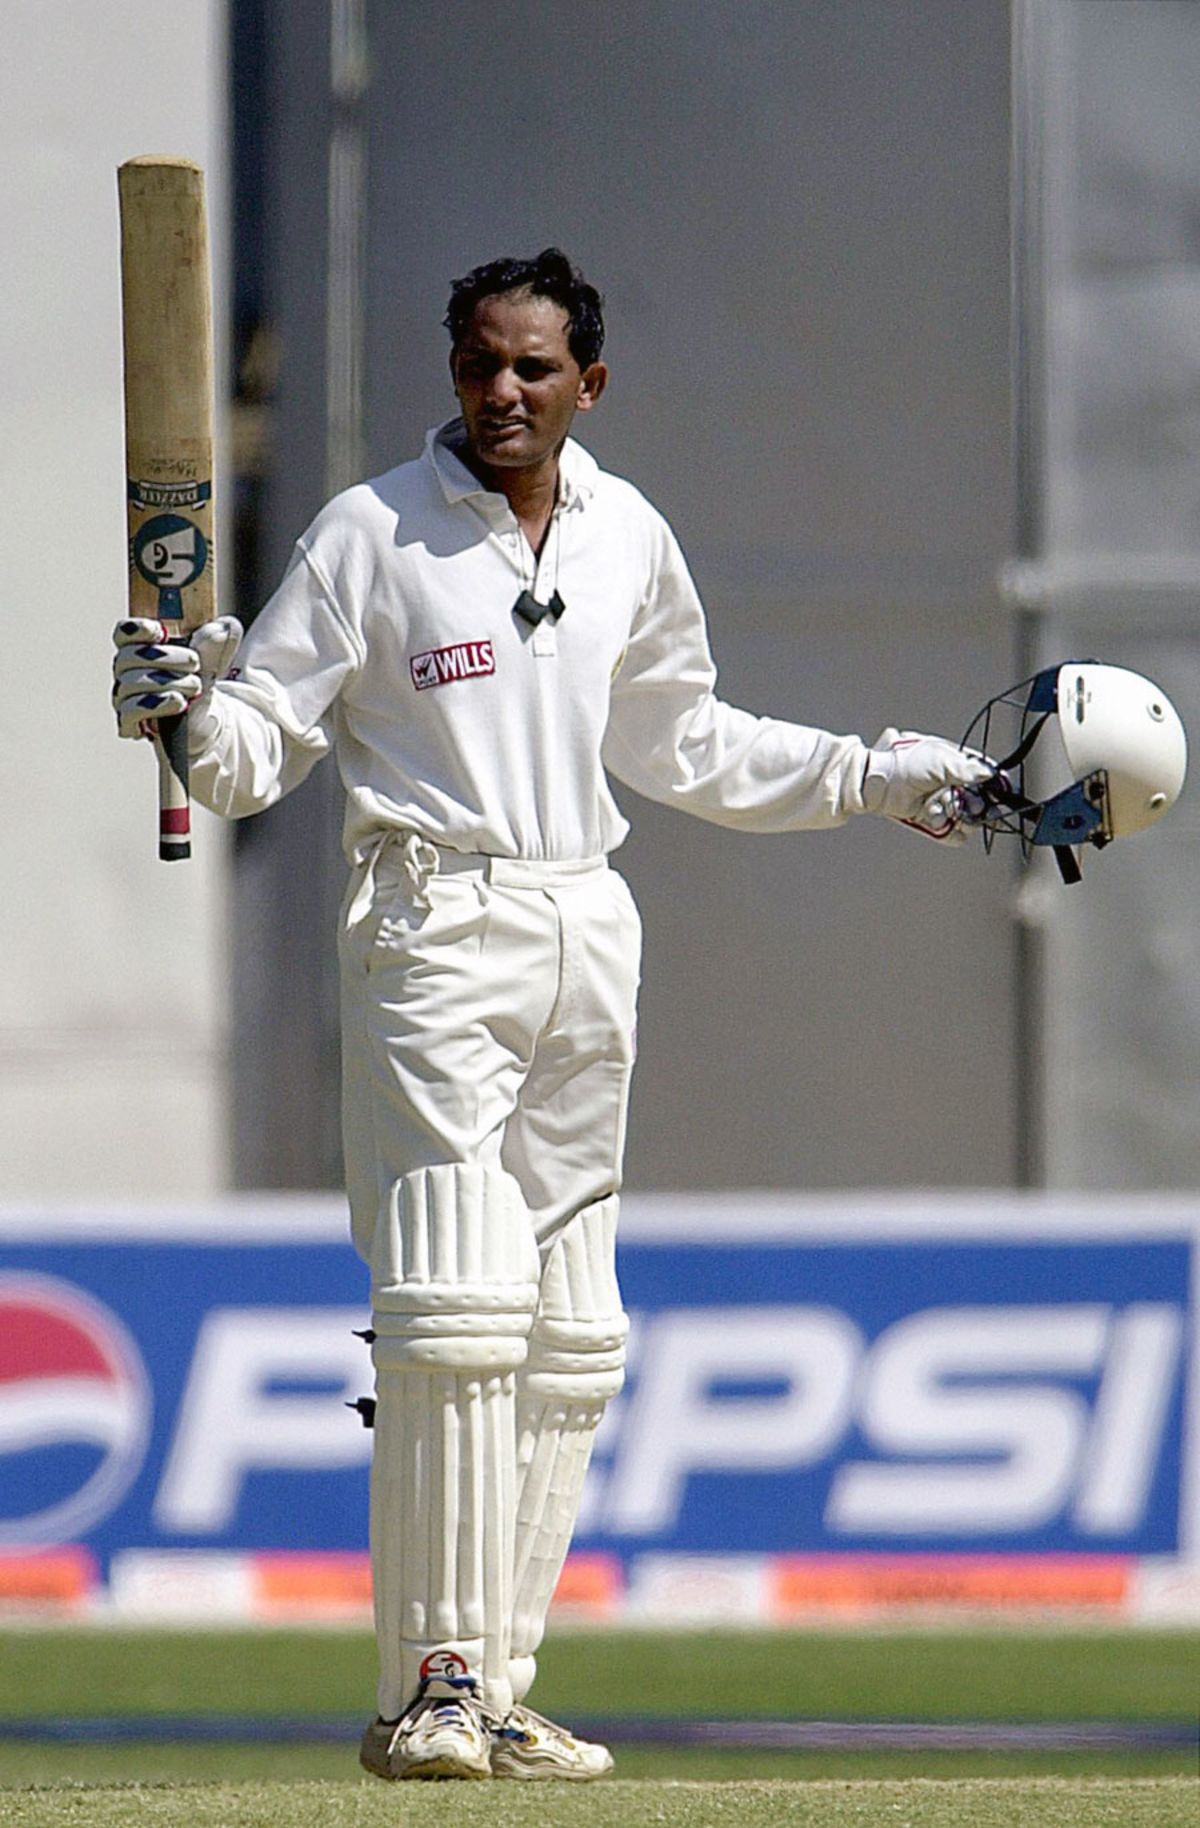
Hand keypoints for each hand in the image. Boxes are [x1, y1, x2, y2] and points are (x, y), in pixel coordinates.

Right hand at [112, 616, 241, 740]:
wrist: (212, 722)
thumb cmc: (205, 682)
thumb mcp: (217, 658)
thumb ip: (218, 640)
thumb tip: (223, 628)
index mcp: (142, 648)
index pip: (124, 633)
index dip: (136, 629)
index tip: (160, 631)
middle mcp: (128, 672)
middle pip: (127, 658)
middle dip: (163, 657)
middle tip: (195, 661)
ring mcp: (127, 699)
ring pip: (131, 684)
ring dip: (166, 682)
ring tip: (196, 686)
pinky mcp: (132, 724)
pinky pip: (131, 712)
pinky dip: (155, 705)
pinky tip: (179, 702)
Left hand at [861, 728, 992, 842]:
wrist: (880, 781)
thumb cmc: (905, 763)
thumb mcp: (941, 760)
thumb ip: (969, 769)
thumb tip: (990, 773)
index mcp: (959, 765)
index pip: (987, 778)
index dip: (996, 787)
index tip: (1003, 794)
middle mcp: (953, 785)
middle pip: (980, 802)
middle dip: (977, 804)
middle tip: (969, 804)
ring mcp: (943, 803)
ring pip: (967, 819)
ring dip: (959, 816)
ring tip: (946, 808)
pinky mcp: (933, 820)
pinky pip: (951, 832)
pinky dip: (946, 828)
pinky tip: (935, 817)